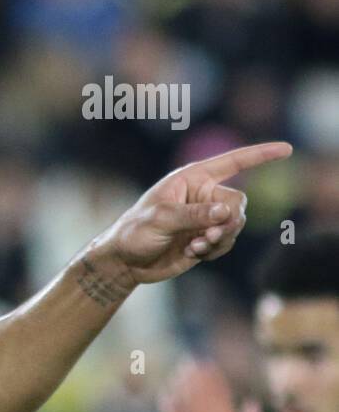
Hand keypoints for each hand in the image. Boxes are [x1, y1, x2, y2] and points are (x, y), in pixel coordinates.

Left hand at [94, 141, 291, 285]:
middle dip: (228, 221)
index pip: (233, 163)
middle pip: (238, 202)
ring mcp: (206, 218)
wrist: (125, 261)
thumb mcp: (160, 220)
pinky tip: (192, 253)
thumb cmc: (134, 232)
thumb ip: (194, 215)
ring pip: (235, 225)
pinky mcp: (206, 238)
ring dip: (219, 238)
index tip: (286, 149)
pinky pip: (227, 242)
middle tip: (207, 235)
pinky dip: (214, 250)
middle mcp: (203, 195)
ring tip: (194, 246)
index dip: (260, 155)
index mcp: (191, 179)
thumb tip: (227, 212)